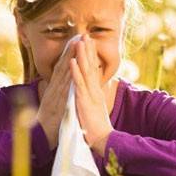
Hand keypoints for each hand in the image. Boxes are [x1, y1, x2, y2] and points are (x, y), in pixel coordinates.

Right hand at [36, 41, 76, 149]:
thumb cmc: (49, 124)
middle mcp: (54, 89)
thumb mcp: (55, 106)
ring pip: (63, 74)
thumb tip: (61, 87)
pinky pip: (63, 89)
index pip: (63, 69)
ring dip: (70, 58)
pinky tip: (72, 67)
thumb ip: (58, 95)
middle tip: (79, 35)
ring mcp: (54, 96)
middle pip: (63, 66)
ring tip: (77, 44)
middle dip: (71, 50)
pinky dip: (68, 77)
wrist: (40, 139)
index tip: (77, 41)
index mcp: (55, 89)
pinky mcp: (56, 104)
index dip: (70, 54)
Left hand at [69, 34, 113, 156]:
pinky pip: (78, 84)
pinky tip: (72, 61)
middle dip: (88, 50)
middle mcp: (94, 90)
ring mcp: (89, 95)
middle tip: (85, 35)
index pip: (92, 70)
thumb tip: (93, 92)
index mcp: (95, 92)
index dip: (90, 56)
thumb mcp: (94, 108)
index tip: (88, 43)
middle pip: (91, 66)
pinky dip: (75, 72)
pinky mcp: (84, 101)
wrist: (103, 140)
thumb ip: (92, 98)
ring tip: (80, 41)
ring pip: (86, 71)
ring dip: (82, 55)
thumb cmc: (96, 127)